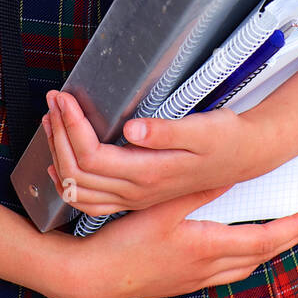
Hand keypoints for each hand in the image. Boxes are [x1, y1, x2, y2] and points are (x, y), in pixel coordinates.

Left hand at [43, 89, 267, 215]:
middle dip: (58, 134)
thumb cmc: (226, 138)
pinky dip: (68, 181)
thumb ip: (166, 131)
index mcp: (149, 174)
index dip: (71, 126)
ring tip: (51, 122)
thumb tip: (132, 129)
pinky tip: (60, 163)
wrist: (246, 157)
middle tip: (53, 101)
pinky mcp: (136, 196)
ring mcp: (135, 198)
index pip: (92, 156)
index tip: (64, 97)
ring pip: (79, 190)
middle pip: (77, 173)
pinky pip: (91, 200)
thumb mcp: (203, 130)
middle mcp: (137, 192)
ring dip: (58, 155)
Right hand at [63, 186, 297, 297]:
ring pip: (244, 266)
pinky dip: (242, 257)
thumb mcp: (161, 208)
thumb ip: (196, 191)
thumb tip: (229, 175)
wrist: (95, 277)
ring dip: (265, 249)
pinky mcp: (183, 281)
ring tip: (280, 234)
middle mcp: (208, 268)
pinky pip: (227, 271)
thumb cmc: (125, 244)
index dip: (292, 228)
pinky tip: (235, 249)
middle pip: (260, 255)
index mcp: (207, 247)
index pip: (263, 239)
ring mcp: (196, 278)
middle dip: (286, 239)